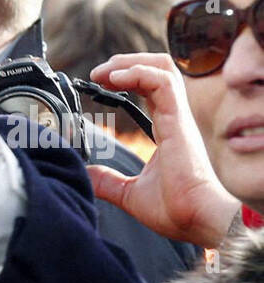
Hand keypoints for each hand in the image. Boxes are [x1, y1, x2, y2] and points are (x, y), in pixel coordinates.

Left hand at [87, 52, 238, 248]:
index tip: (98, 83)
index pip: (151, 88)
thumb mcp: (129, 193)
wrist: (196, 220)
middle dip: (126, 63)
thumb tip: (86, 175)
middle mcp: (174, 118)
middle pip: (158, 70)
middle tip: (98, 72)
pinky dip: (138, 73)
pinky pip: (162, 83)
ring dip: (129, 63)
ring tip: (102, 72)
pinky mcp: (179, 122)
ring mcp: (178, 118)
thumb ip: (108, 181)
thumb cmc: (176, 210)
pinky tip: (115, 78)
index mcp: (166, 129)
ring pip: (162, 69)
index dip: (126, 78)